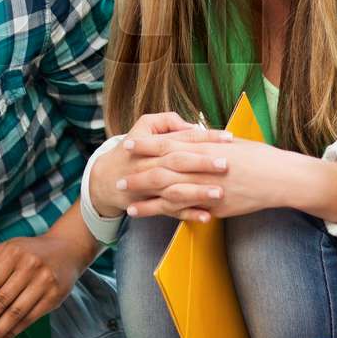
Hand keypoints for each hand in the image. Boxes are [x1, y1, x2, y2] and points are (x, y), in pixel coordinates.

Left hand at [0, 234, 85, 337]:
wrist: (68, 250)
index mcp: (14, 253)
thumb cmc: (33, 250)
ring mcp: (44, 283)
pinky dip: (13, 332)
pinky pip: (30, 318)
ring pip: (15, 312)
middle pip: (1, 300)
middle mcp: (30, 267)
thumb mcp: (10, 246)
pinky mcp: (54, 297)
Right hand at [90, 112, 234, 218]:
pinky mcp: (153, 204)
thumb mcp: (144, 126)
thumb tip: (193, 126)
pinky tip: (207, 216)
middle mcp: (152, 164)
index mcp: (155, 144)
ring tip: (219, 192)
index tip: (229, 138)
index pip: (184, 138)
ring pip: (175, 189)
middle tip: (226, 163)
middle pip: (179, 162)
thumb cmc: (133, 149)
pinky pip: (171, 211)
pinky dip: (188, 214)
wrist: (107, 180)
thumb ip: (168, 121)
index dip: (206, 137)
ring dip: (197, 192)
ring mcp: (152, 187)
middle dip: (202, 163)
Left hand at [120, 138, 289, 220]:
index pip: (170, 145)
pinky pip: (184, 210)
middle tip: (117, 175)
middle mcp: (204, 168)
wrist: (280, 178)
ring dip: (145, 194)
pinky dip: (164, 212)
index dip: (147, 145)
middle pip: (163, 169)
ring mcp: (208, 188)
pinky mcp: (214, 206)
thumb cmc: (259, 157)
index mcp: (206, 148)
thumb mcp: (232, 144)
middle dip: (139, 172)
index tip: (128, 144)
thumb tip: (196, 137)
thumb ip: (211, 144)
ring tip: (124, 197)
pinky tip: (149, 214)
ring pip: (169, 192)